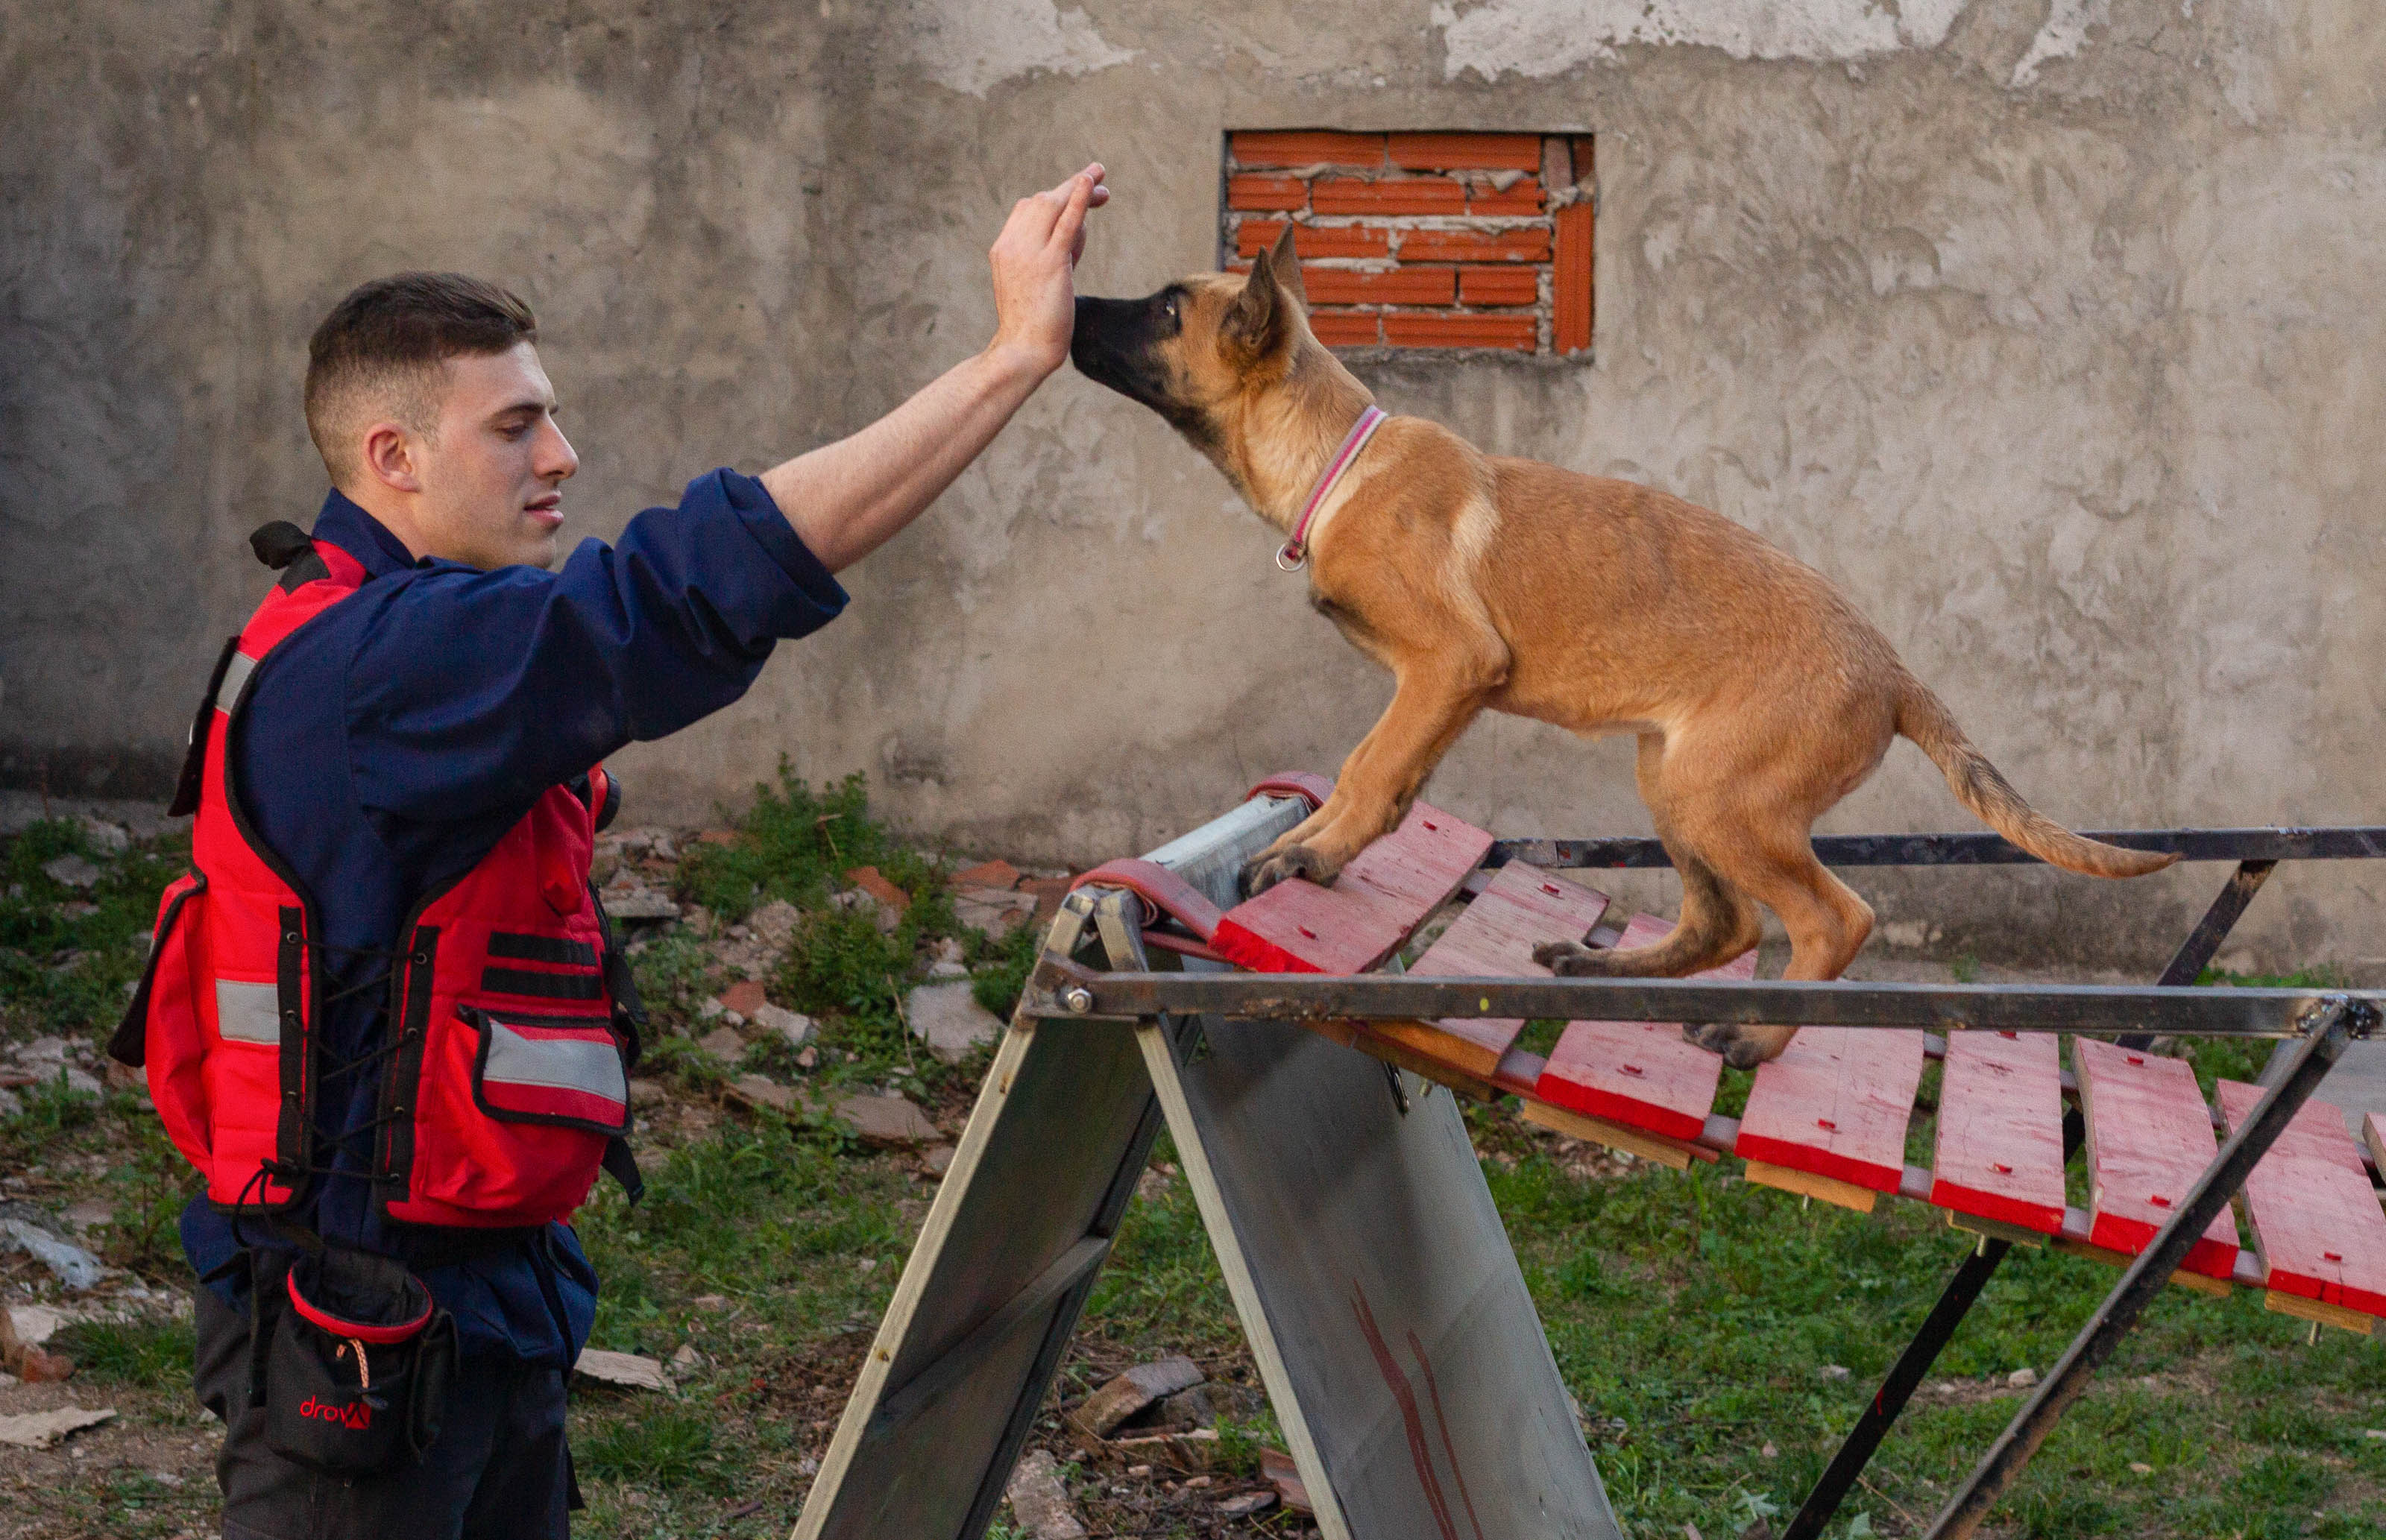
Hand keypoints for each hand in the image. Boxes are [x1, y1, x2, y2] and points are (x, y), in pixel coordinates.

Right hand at [986, 162, 1108, 379]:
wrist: (1023, 350)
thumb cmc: (1032, 324)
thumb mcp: (1036, 282)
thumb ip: (1052, 254)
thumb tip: (1077, 230)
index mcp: (1003, 248)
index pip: (1027, 209)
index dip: (1055, 199)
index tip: (1078, 195)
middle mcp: (1012, 244)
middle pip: (1042, 202)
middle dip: (1072, 190)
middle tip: (1101, 186)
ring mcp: (1029, 253)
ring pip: (1053, 206)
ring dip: (1079, 188)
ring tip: (1102, 179)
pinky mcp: (1050, 263)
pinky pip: (1065, 223)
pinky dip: (1077, 198)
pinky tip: (1089, 181)